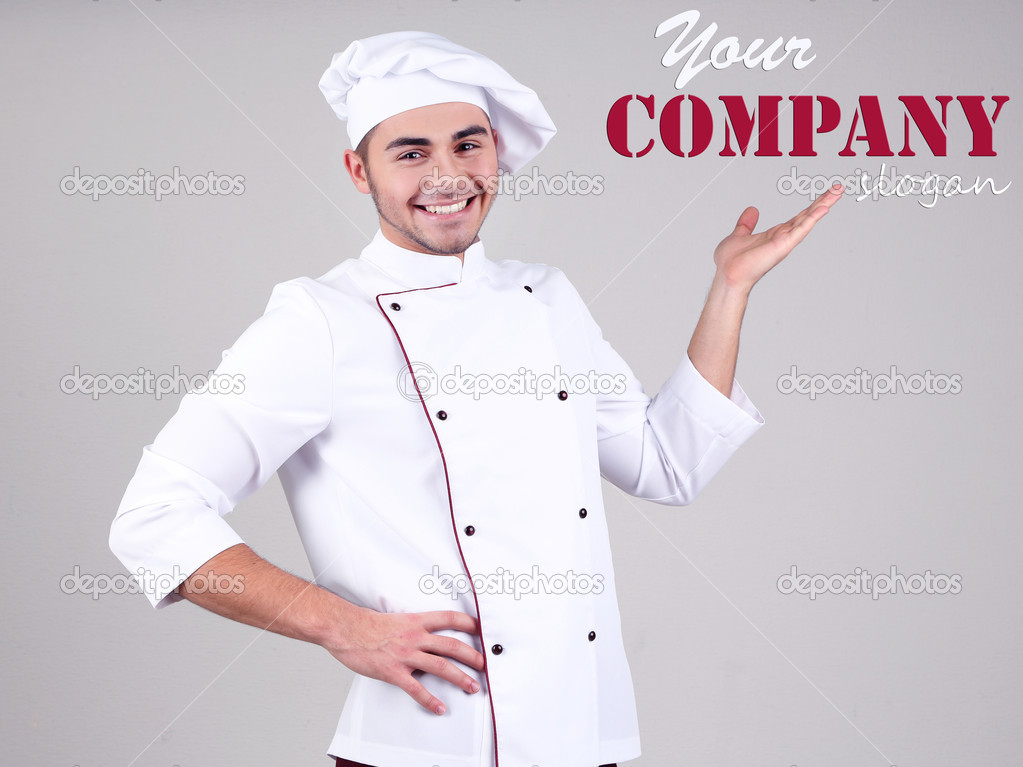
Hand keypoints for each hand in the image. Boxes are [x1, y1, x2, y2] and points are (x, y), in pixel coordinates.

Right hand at [324, 606, 484, 714]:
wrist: (345, 628)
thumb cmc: (366, 624)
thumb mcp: (396, 618)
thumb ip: (412, 627)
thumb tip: (425, 635)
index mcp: (416, 621)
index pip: (449, 618)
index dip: (468, 623)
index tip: (481, 629)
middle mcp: (414, 636)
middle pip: (452, 645)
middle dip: (472, 656)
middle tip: (485, 664)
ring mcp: (405, 654)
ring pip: (441, 666)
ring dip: (460, 678)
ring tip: (473, 686)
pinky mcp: (393, 672)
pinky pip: (416, 688)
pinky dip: (430, 700)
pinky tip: (439, 708)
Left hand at [713, 184, 841, 292]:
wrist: (727, 275)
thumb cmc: (731, 262)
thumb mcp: (739, 235)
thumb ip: (747, 224)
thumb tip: (752, 210)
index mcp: (775, 234)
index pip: (798, 217)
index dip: (811, 205)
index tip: (824, 194)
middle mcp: (783, 237)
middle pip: (807, 215)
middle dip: (823, 201)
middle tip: (838, 188)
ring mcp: (785, 241)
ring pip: (807, 219)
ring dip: (823, 205)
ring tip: (837, 192)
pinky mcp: (783, 245)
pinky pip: (801, 229)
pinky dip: (812, 218)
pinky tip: (824, 208)